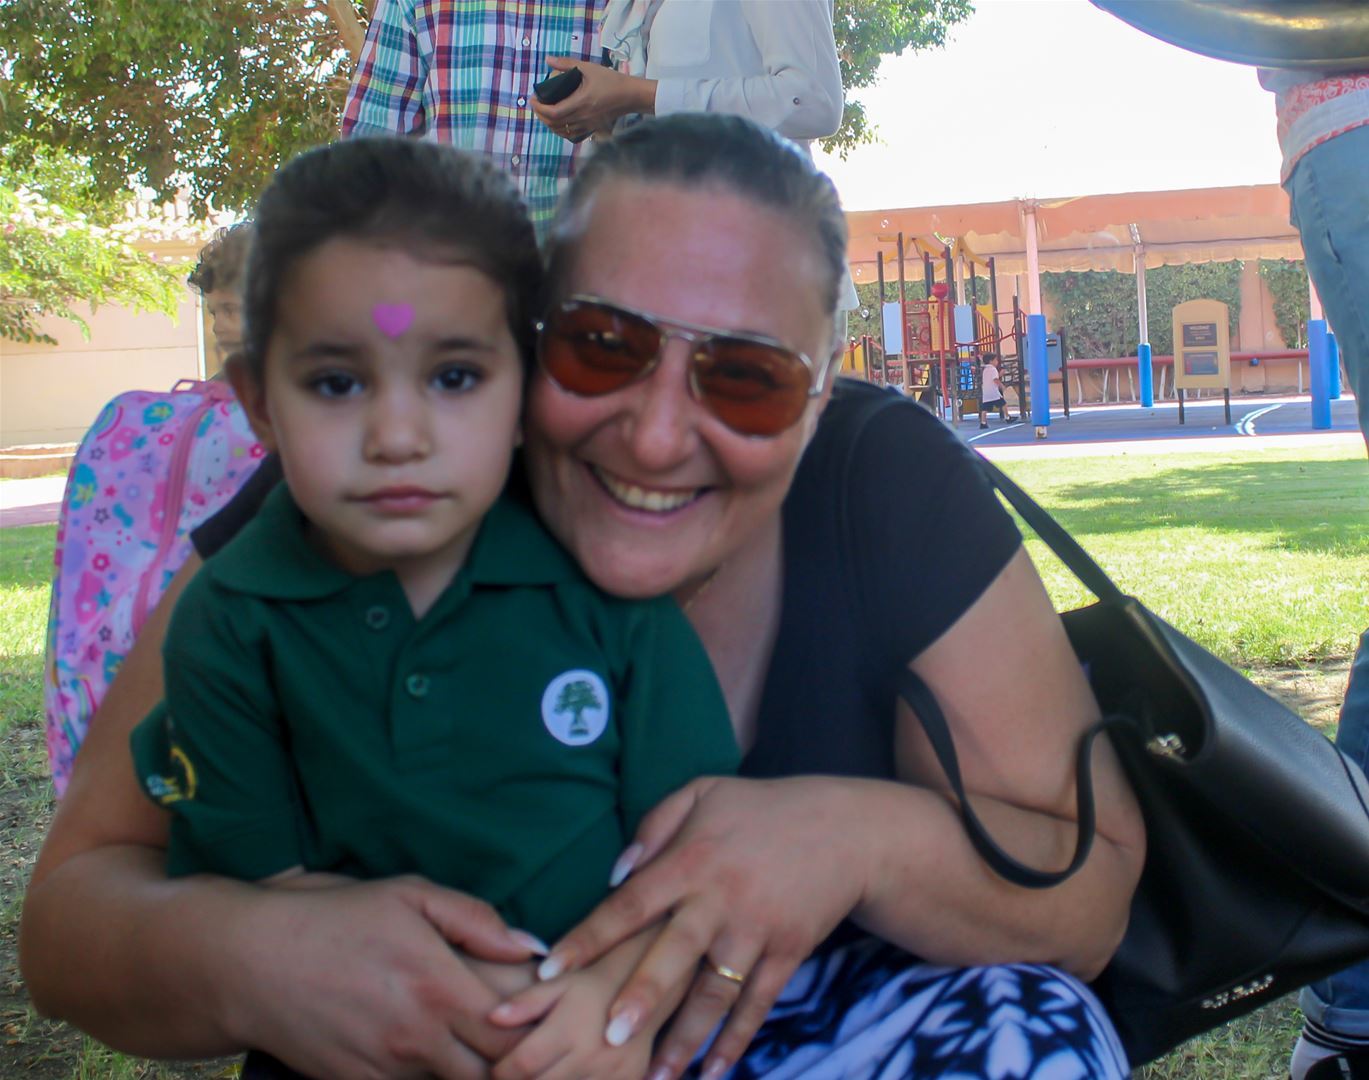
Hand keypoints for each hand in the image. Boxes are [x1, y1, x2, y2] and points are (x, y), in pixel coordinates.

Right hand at [229, 875, 544, 1077]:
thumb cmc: (335, 916)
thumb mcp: (409, 895)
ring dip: (466, 1068)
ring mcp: (384, 1069)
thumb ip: (476, 920)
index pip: (514, 1036)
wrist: (249, 962)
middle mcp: (417, 1038)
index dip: (536, 1032)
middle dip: (511, 1061)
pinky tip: (427, 1049)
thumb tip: (531, 948)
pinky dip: (424, 1075)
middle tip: (516, 1038)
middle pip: (490, 1075)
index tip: (543, 1016)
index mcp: (438, 987)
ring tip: (471, 1041)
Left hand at [487, 928, 671, 1079]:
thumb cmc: (592, 985)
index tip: (495, 1068)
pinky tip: (564, 1077)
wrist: (645, 991)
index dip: (501, 1070)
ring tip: (538, 1075)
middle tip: (512, 1076)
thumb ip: (526, 1001)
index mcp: (573, 1026)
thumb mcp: (559, 982)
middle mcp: (595, 1055)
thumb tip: (491, 1017)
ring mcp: (616, 1076)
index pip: (523, 1064)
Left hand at [531, 57, 654, 139]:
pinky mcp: (591, 129)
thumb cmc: (611, 81)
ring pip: (561, 131)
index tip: (533, 99)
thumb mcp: (588, 68)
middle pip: (554, 124)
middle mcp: (582, 117)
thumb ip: (566, 63)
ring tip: (544, 113)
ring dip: (549, 124)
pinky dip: (560, 130)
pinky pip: (571, 135)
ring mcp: (587, 126)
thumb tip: (547, 60)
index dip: (539, 109)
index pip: (554, 112)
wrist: (630, 96)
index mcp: (580, 103)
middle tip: (536, 105)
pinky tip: (558, 122)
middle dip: (541, 116)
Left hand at [536, 777, 869, 1078]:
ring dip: (686, 1039)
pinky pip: (757, 1004)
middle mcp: (720, 900)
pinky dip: (738, 1041)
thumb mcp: (704, 794)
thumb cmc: (761, 809)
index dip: (589, 937)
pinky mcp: (787, 953)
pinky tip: (716, 1072)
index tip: (551, 970)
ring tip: (659, 1078)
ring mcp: (756, 931)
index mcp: (691, 860)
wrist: (845, 829)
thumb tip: (614, 873)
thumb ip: (654, 825)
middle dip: (641, 998)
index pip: (630, 903)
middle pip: (672, 956)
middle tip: (609, 1038)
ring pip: (714, 994)